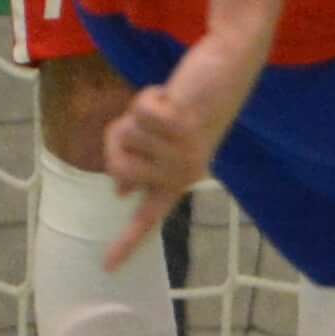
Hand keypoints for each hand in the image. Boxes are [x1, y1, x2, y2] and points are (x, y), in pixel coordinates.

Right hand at [100, 26, 269, 258]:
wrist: (228, 67)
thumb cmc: (188, 103)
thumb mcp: (158, 139)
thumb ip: (139, 165)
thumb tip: (121, 193)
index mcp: (178, 180)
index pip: (149, 218)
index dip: (126, 243)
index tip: (106, 268)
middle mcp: (184, 174)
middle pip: (116, 166)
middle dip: (120, 137)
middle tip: (152, 120)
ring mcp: (185, 153)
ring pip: (125, 136)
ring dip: (137, 114)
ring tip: (166, 105)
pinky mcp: (184, 128)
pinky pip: (139, 113)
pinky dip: (147, 96)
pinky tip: (171, 94)